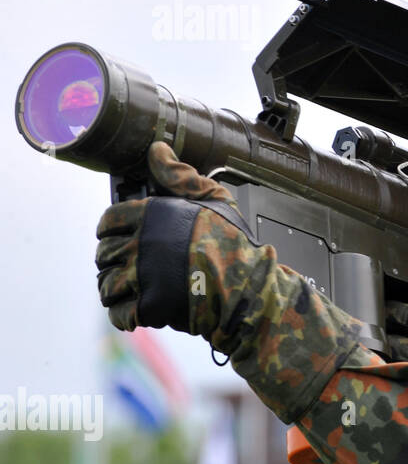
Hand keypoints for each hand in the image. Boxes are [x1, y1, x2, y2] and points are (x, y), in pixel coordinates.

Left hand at [95, 141, 253, 334]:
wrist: (248, 287)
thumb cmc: (235, 243)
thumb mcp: (214, 199)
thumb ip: (180, 175)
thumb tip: (157, 150)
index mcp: (152, 215)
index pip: (108, 221)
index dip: (112, 230)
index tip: (121, 237)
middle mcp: (142, 244)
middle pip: (103, 254)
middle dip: (113, 260)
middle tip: (130, 264)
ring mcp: (143, 277)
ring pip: (106, 284)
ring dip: (115, 287)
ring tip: (132, 287)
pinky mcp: (148, 306)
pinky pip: (118, 312)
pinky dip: (124, 313)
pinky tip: (137, 308)